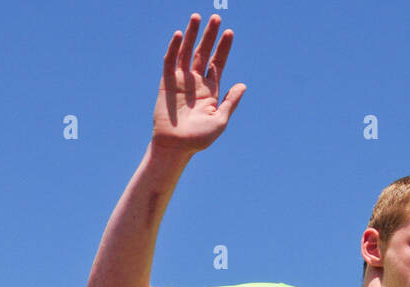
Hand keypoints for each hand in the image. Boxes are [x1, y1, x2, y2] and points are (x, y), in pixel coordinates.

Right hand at [153, 14, 244, 152]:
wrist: (175, 147)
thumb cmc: (198, 139)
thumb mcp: (220, 121)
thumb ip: (230, 102)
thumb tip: (243, 85)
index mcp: (210, 91)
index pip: (217, 63)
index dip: (223, 48)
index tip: (229, 33)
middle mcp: (196, 82)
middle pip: (203, 53)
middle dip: (209, 35)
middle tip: (216, 18)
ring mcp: (181, 81)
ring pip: (187, 52)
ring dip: (191, 34)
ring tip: (197, 17)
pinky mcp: (167, 83)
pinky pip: (170, 61)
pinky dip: (174, 48)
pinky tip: (179, 35)